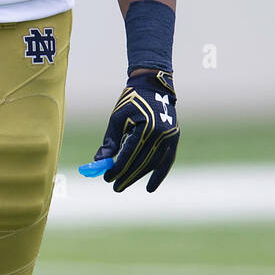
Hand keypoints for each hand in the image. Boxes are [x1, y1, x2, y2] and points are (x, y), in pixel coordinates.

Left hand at [93, 68, 178, 192]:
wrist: (154, 87)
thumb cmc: (131, 102)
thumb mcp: (117, 119)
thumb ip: (110, 142)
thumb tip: (100, 161)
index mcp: (145, 127)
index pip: (129, 154)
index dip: (118, 168)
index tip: (107, 178)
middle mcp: (160, 134)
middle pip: (142, 162)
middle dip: (127, 176)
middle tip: (115, 187)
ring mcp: (170, 137)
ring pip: (154, 163)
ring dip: (140, 176)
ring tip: (126, 184)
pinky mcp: (174, 138)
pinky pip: (167, 161)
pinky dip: (159, 174)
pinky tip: (150, 187)